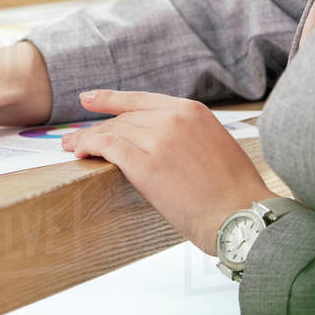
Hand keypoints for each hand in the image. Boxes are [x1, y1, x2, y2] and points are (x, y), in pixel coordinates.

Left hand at [61, 90, 272, 255]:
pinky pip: (107, 146)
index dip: (111, 99)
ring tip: (72, 147)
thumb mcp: (214, 146)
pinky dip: (89, 147)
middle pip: (124, 118)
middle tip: (76, 139)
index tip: (89, 98)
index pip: (141, 100)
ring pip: (112, 131)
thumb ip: (186, 136)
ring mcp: (158, 138)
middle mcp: (173, 118)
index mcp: (193, 111)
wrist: (242, 216)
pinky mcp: (145, 162)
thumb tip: (157, 144)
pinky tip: (80, 153)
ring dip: (88, 139)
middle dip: (98, 128)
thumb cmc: (234, 193)